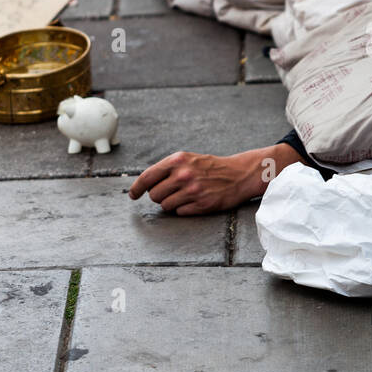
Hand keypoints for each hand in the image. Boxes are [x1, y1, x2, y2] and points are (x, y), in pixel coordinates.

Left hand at [128, 144, 303, 215]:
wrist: (239, 174)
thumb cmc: (211, 167)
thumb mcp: (188, 159)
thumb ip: (167, 168)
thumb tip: (145, 183)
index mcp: (177, 160)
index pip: (147, 177)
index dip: (136, 188)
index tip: (133, 195)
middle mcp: (183, 175)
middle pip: (154, 194)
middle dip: (159, 196)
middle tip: (171, 192)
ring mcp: (192, 190)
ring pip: (165, 205)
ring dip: (171, 204)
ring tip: (184, 196)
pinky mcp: (201, 204)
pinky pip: (179, 212)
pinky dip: (184, 209)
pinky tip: (194, 201)